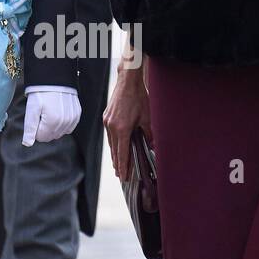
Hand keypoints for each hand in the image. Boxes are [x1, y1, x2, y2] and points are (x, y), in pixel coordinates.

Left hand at [22, 88, 81, 144]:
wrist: (54, 78)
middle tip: (42, 113)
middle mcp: (64, 122)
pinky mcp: (77, 114)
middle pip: (51, 136)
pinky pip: (69, 127)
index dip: (35, 129)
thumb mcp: (31, 109)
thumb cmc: (41, 93)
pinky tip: (59, 113)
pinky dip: (63, 123)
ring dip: (54, 126)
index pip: (41, 138)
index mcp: (52, 122)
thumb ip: (30, 128)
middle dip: (44, 128)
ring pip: (60, 133)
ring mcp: (73, 119)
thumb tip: (27, 144)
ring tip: (50, 111)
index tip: (36, 116)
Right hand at [103, 59, 151, 180]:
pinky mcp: (106, 117)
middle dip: (118, 164)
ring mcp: (107, 122)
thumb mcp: (147, 118)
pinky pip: (109, 135)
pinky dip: (113, 143)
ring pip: (111, 143)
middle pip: (114, 151)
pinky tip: (116, 147)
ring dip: (115, 154)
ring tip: (118, 164)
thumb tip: (151, 146)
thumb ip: (149, 134)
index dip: (123, 167)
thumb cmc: (139, 98)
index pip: (122, 153)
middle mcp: (112, 127)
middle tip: (121, 175)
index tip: (124, 177)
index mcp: (122, 129)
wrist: (128, 82)